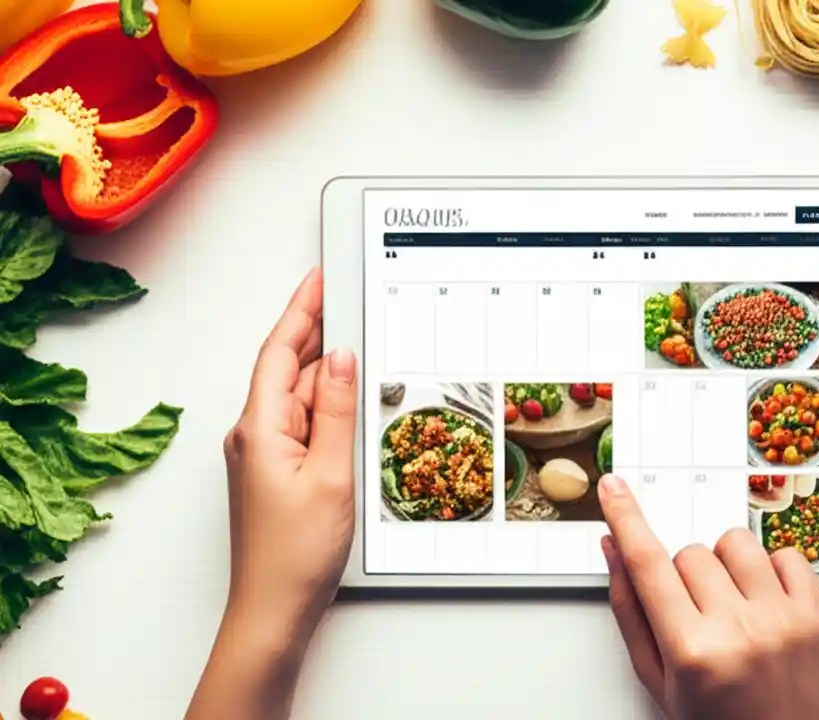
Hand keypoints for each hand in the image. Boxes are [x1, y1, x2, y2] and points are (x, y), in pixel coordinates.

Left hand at [222, 267, 356, 634]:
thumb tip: (340, 358)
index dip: (300, 310)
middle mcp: (254, 435)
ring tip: (357, 343)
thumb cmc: (295, 555)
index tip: (319, 279)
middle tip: (345, 297)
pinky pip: (300, 423)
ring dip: (323, 369)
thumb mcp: (330, 474)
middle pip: (286, 368)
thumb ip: (335, 410)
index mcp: (259, 428)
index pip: (280, 351)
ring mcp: (263, 455)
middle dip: (314, 330)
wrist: (273, 611)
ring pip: (296, 396)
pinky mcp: (275, 473)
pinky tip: (346, 401)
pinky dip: (323, 404)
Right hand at [598, 474, 818, 719]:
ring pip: (736, 543)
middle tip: (696, 616)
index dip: (626, 519)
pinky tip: (764, 604)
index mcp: (692, 652)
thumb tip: (614, 549)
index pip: (648, 564)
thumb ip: (631, 611)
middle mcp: (740, 631)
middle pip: (691, 553)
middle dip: (685, 577)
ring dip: (727, 566)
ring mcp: (784, 620)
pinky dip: (771, 572)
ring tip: (733, 606)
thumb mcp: (658, 679)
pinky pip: (786, 554)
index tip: (614, 488)